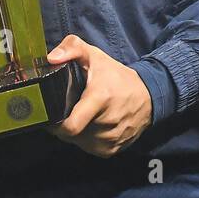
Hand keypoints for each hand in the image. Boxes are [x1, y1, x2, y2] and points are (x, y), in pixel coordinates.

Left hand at [46, 34, 152, 157]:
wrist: (148, 95)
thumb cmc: (117, 76)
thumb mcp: (94, 55)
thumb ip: (71, 48)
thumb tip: (51, 58)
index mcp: (99, 99)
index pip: (71, 126)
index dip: (54, 124)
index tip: (49, 114)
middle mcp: (106, 123)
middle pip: (71, 134)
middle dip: (63, 124)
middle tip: (65, 109)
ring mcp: (111, 139)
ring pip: (79, 143)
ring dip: (75, 133)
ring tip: (79, 116)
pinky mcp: (113, 150)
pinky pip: (90, 149)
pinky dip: (85, 140)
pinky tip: (89, 126)